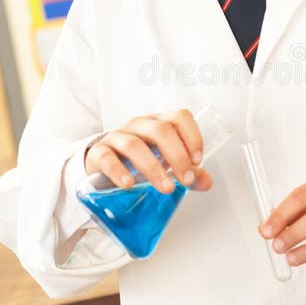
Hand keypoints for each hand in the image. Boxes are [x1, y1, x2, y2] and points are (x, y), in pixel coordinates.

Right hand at [84, 109, 211, 193]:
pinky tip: (129, 184)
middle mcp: (139, 125)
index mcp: (159, 123)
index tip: (197, 160)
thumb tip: (206, 182)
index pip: (179, 117)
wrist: (103, 162)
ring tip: (165, 188)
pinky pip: (107, 157)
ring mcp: (117, 136)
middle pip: (160, 130)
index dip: (192, 136)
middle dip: (177, 156)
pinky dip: (118, 171)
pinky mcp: (99, 152)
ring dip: (153, 168)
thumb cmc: (140, 158)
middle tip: (185, 180)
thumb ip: (187, 171)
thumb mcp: (165, 162)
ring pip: (135, 145)